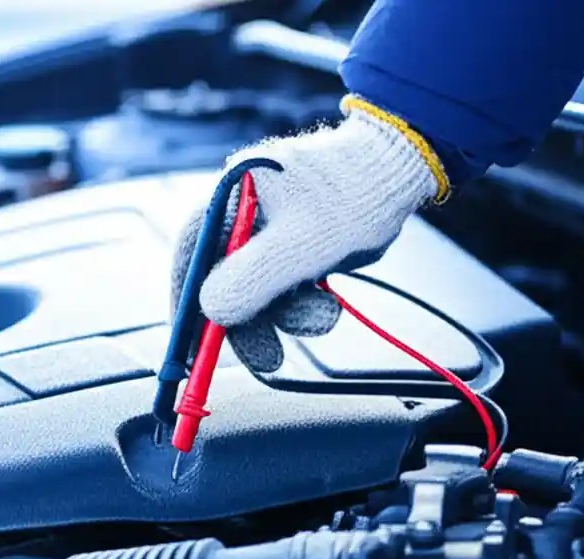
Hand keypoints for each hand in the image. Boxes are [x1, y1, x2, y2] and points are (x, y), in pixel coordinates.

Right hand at [170, 96, 448, 371]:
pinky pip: (286, 291)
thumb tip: (210, 310)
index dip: (186, 303)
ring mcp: (269, 232)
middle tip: (266, 359)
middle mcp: (243, 214)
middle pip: (225, 282)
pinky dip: (304, 307)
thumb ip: (252, 278)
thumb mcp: (301, 244)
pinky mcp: (295, 248)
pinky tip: (329, 303)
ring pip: (260, 294)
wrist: (398, 173)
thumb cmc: (351, 196)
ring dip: (289, 317)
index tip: (189, 349)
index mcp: (230, 197)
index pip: (191, 255)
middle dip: (247, 324)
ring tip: (325, 316)